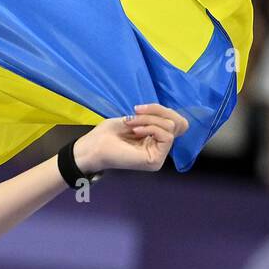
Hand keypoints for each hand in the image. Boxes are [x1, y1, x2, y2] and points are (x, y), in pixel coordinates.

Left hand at [74, 103, 189, 173]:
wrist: (92, 147)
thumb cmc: (107, 134)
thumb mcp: (134, 119)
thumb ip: (155, 119)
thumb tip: (173, 118)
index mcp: (155, 138)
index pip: (175, 122)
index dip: (163, 111)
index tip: (140, 108)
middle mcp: (160, 148)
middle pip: (176, 123)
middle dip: (155, 112)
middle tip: (134, 112)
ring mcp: (159, 155)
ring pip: (170, 127)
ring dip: (148, 119)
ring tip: (130, 122)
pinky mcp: (156, 160)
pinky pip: (166, 136)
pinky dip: (151, 128)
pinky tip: (135, 130)